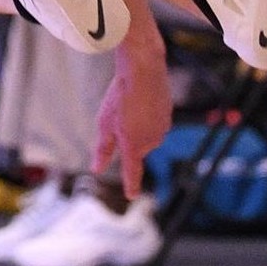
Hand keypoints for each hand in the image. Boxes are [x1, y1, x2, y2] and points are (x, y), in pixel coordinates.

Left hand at [90, 23, 171, 197]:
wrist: (144, 70)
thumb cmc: (120, 97)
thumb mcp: (104, 123)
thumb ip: (103, 149)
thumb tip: (97, 169)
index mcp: (133, 146)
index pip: (132, 171)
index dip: (131, 184)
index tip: (132, 195)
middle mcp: (151, 141)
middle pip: (134, 146)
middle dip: (126, 134)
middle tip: (118, 114)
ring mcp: (162, 128)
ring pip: (145, 133)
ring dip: (136, 123)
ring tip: (130, 103)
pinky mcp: (169, 115)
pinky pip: (153, 120)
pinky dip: (146, 113)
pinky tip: (142, 98)